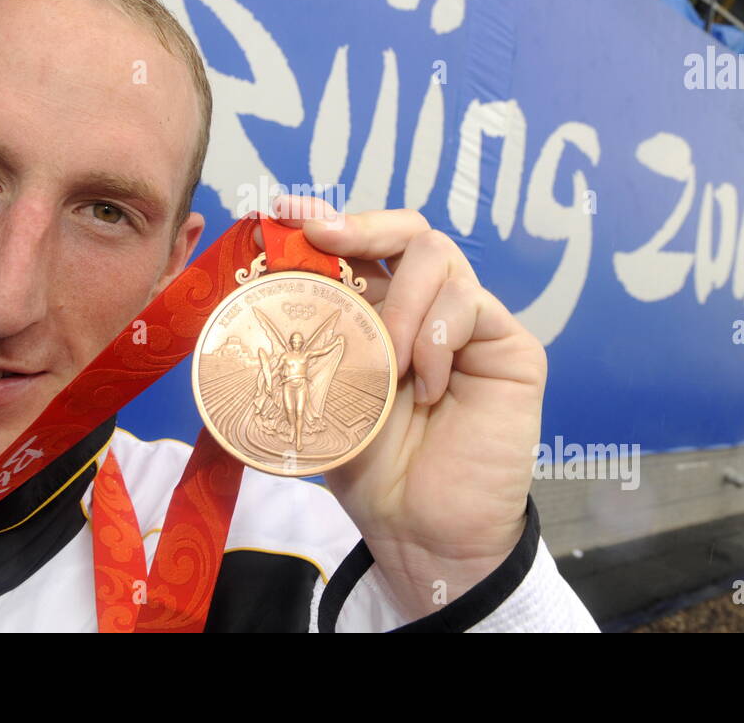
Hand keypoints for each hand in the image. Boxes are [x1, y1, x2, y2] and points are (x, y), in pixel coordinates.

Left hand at [262, 195, 544, 621]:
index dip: (325, 219)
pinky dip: (440, 339)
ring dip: (403, 303)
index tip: (284, 211)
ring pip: (440, 257)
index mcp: (378, 312)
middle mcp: (427, 307)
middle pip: (408, 229)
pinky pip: (474, 305)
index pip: (360, 246)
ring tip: (388, 364)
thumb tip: (233, 312)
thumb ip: (294, 354)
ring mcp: (472, 322)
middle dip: (362, 225)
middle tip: (323, 237)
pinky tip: (428, 388)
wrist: (421, 532)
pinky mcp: (510, 346)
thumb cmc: (370, 470)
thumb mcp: (317, 401)